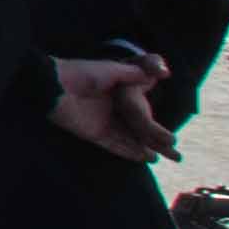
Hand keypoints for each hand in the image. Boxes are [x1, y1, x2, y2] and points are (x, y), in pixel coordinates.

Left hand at [48, 55, 168, 163]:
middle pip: (137, 129)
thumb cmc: (80, 73)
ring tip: (161, 158)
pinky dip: (130, 152)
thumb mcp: (111, 70)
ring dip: (144, 149)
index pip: (139, 111)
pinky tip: (145, 157)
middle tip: (174, 152)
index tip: (169, 128)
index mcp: (116, 94)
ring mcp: (103, 123)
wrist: (54, 85)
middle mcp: (112, 111)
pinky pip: (116, 145)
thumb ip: (132, 74)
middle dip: (155, 140)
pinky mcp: (94, 134)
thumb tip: (160, 71)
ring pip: (129, 140)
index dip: (153, 120)